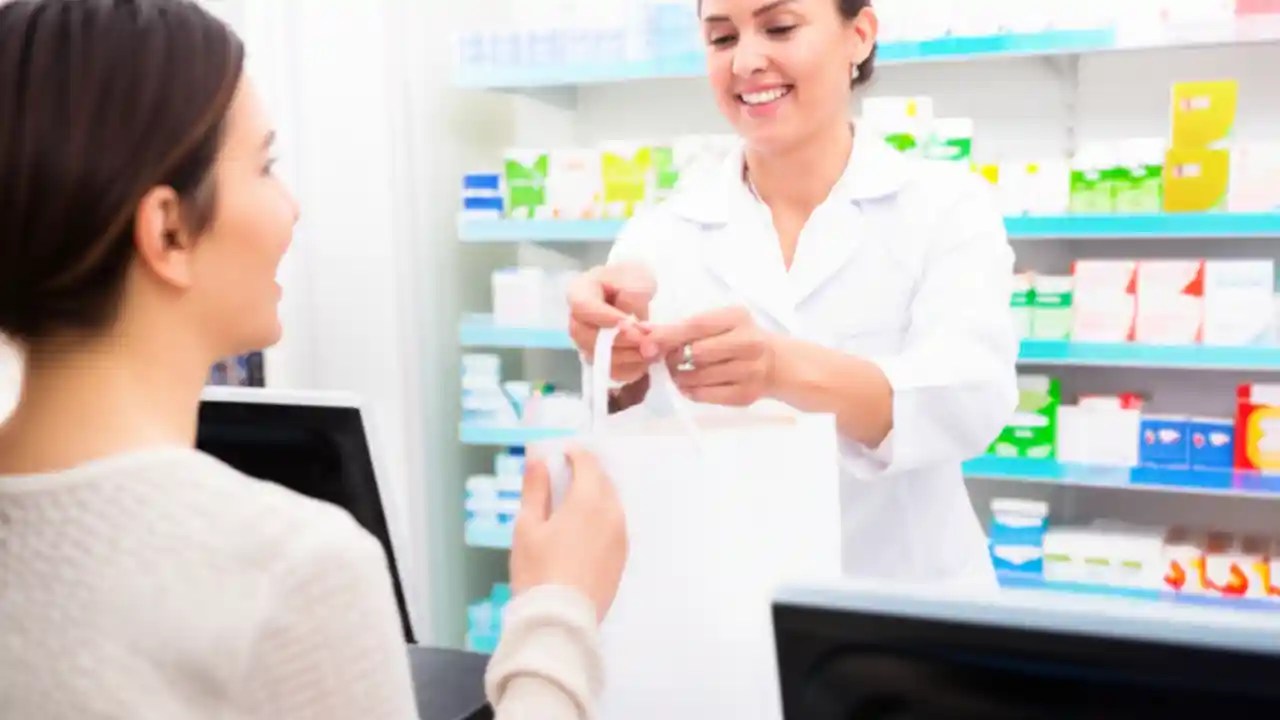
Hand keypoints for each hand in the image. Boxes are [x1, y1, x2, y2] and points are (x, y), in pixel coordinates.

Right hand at [510, 447, 627, 621]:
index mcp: (590, 500)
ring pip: (611, 504)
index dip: (573, 454)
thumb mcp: (527, 526)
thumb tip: (538, 458)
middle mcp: (613, 514)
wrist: (561, 622)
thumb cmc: (538, 571)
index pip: (589, 463)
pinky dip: (600, 519)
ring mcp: (621, 538)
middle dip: (585, 474)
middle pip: (603, 481)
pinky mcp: (622, 559)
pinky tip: (580, 533)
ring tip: (568, 508)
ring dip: (594, 497)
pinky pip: (614, 526)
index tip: (558, 456)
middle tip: (561, 480)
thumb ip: (535, 488)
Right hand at [568, 262, 658, 383]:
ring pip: (598, 358)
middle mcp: (577, 320)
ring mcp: (586, 343)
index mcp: (579, 293)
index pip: (582, 307)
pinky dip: (632, 369)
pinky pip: (611, 372)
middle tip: (646, 340)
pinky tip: (649, 360)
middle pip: (586, 337)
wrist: (639, 295)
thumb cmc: (633, 281)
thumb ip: (632, 295)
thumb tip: (630, 322)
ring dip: (628, 358)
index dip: (604, 318)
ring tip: (654, 350)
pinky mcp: (601, 360)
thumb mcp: (637, 277)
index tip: (630, 322)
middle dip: (620, 341)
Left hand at [648, 306, 777, 406]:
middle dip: (674, 358)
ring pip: (697, 377)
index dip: (668, 335)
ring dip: (680, 376)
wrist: (777, 363)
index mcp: (738, 318)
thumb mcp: (719, 323)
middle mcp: (748, 343)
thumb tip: (644, 332)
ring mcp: (749, 371)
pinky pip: (704, 395)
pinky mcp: (745, 395)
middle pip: (696, 353)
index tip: (646, 342)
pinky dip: (691, 391)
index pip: (696, 326)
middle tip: (669, 359)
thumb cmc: (739, 338)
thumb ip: (684, 327)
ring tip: (681, 372)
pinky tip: (692, 385)